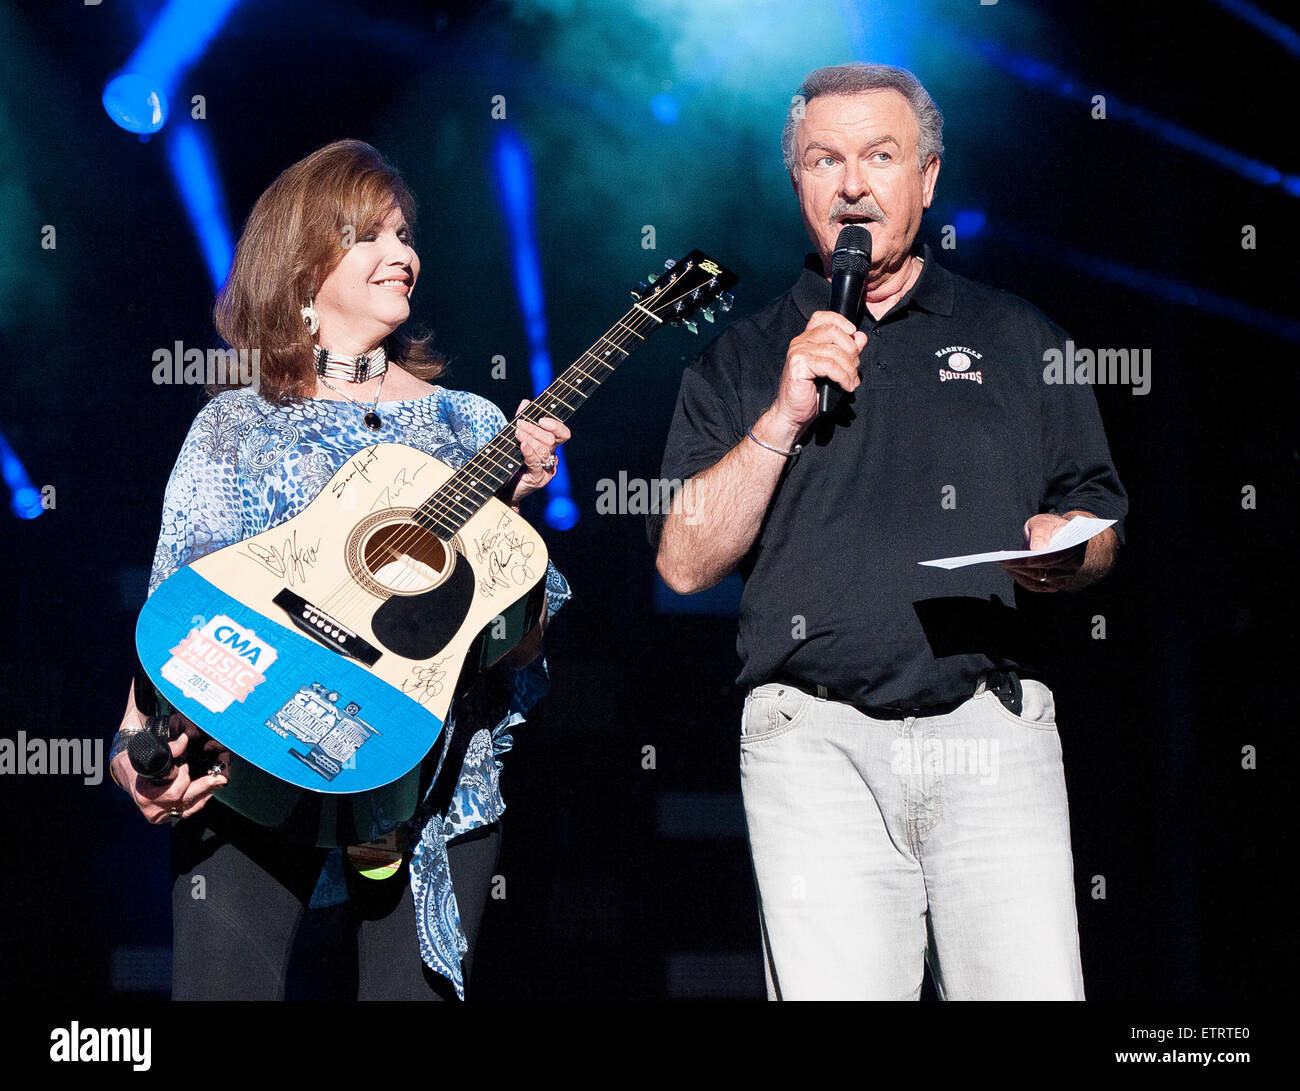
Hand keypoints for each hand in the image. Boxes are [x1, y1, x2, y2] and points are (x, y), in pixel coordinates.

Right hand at [111, 713, 229, 824]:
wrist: (126, 774)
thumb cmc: (137, 763)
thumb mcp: (148, 753)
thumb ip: (168, 749)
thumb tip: (184, 740)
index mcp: (144, 796)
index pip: (173, 792)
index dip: (184, 778)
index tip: (186, 764)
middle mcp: (152, 810)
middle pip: (183, 801)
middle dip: (203, 788)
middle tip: (220, 778)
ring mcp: (159, 815)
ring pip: (187, 808)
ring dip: (204, 794)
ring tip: (218, 782)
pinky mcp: (166, 816)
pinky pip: (186, 811)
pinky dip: (198, 802)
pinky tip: (209, 791)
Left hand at [510, 400, 570, 504]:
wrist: (503, 487)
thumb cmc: (510, 461)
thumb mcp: (516, 438)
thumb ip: (523, 421)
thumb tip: (526, 402)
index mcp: (551, 446)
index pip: (563, 434)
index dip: (556, 425)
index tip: (542, 419)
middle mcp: (552, 457)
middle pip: (550, 440)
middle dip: (534, 430)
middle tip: (519, 423)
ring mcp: (546, 469)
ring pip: (543, 450)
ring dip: (529, 438)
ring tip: (516, 433)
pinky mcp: (538, 479)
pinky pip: (536, 463)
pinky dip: (529, 452)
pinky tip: (522, 445)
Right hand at [768, 311, 866, 434]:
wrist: (793, 413)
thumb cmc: (812, 393)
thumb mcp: (834, 369)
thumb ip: (847, 351)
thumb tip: (860, 337)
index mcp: (806, 339)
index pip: (822, 317)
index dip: (841, 321)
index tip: (853, 333)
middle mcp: (800, 342)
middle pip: (834, 331)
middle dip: (851, 350)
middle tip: (854, 369)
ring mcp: (797, 352)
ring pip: (835, 351)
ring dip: (850, 369)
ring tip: (852, 382)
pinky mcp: (798, 366)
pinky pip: (830, 365)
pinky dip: (843, 377)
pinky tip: (846, 386)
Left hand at [998, 513, 1086, 592]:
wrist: (1055, 535)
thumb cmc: (1050, 527)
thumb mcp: (1044, 522)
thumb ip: (1041, 533)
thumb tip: (1037, 549)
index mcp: (1074, 548)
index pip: (1056, 557)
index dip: (1039, 559)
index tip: (1023, 559)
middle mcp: (1072, 566)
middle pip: (1045, 571)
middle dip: (1022, 566)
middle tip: (1003, 560)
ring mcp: (1063, 578)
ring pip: (1038, 580)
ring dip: (1018, 573)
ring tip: (1002, 563)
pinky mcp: (1051, 584)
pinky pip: (1034, 585)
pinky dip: (1019, 578)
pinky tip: (1008, 568)